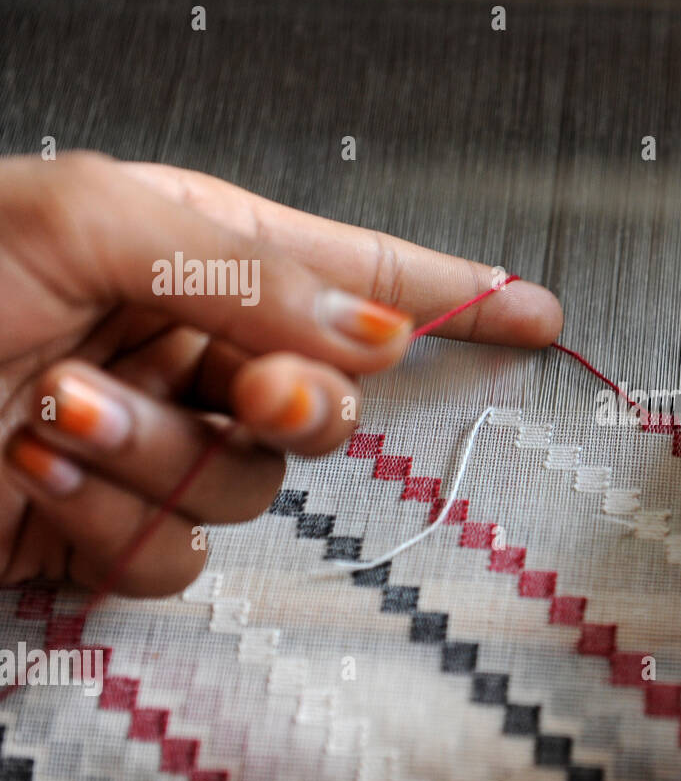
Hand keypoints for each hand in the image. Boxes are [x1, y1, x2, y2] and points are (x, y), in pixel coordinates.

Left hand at [0, 152, 561, 596]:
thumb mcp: (85, 223)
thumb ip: (252, 268)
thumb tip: (370, 332)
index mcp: (193, 249)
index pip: (357, 268)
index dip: (454, 291)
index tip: (532, 311)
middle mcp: (185, 345)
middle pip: (327, 400)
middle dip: (294, 403)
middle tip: (251, 393)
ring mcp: (153, 440)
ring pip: (249, 489)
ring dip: (156, 459)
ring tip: (57, 416)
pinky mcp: (108, 527)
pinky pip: (179, 557)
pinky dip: (111, 526)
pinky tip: (39, 477)